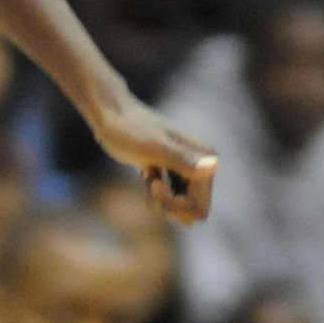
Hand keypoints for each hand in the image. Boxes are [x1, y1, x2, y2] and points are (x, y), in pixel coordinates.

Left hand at [88, 95, 217, 224]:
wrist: (109, 113)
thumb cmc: (127, 129)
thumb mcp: (153, 147)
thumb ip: (182, 158)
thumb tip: (214, 165)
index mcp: (206, 159)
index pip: (198, 208)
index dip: (173, 205)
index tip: (154, 185)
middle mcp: (203, 164)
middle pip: (192, 210)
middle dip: (168, 204)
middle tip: (150, 183)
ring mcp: (189, 167)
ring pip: (182, 205)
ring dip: (161, 199)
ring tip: (148, 176)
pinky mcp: (173, 169)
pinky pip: (171, 196)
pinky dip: (155, 192)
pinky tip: (146, 172)